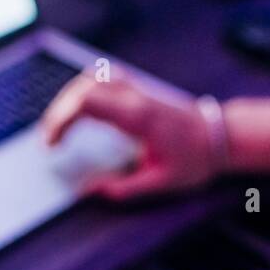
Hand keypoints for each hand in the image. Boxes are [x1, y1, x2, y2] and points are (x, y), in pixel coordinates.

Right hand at [42, 72, 217, 199]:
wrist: (221, 136)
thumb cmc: (195, 159)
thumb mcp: (160, 183)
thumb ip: (123, 190)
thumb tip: (89, 192)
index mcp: (138, 117)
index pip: (87, 103)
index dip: (61, 119)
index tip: (52, 144)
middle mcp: (135, 96)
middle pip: (83, 87)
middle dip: (58, 111)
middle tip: (49, 140)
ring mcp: (138, 88)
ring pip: (92, 77)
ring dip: (69, 98)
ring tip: (59, 126)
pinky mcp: (139, 88)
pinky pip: (104, 78)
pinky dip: (84, 91)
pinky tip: (78, 110)